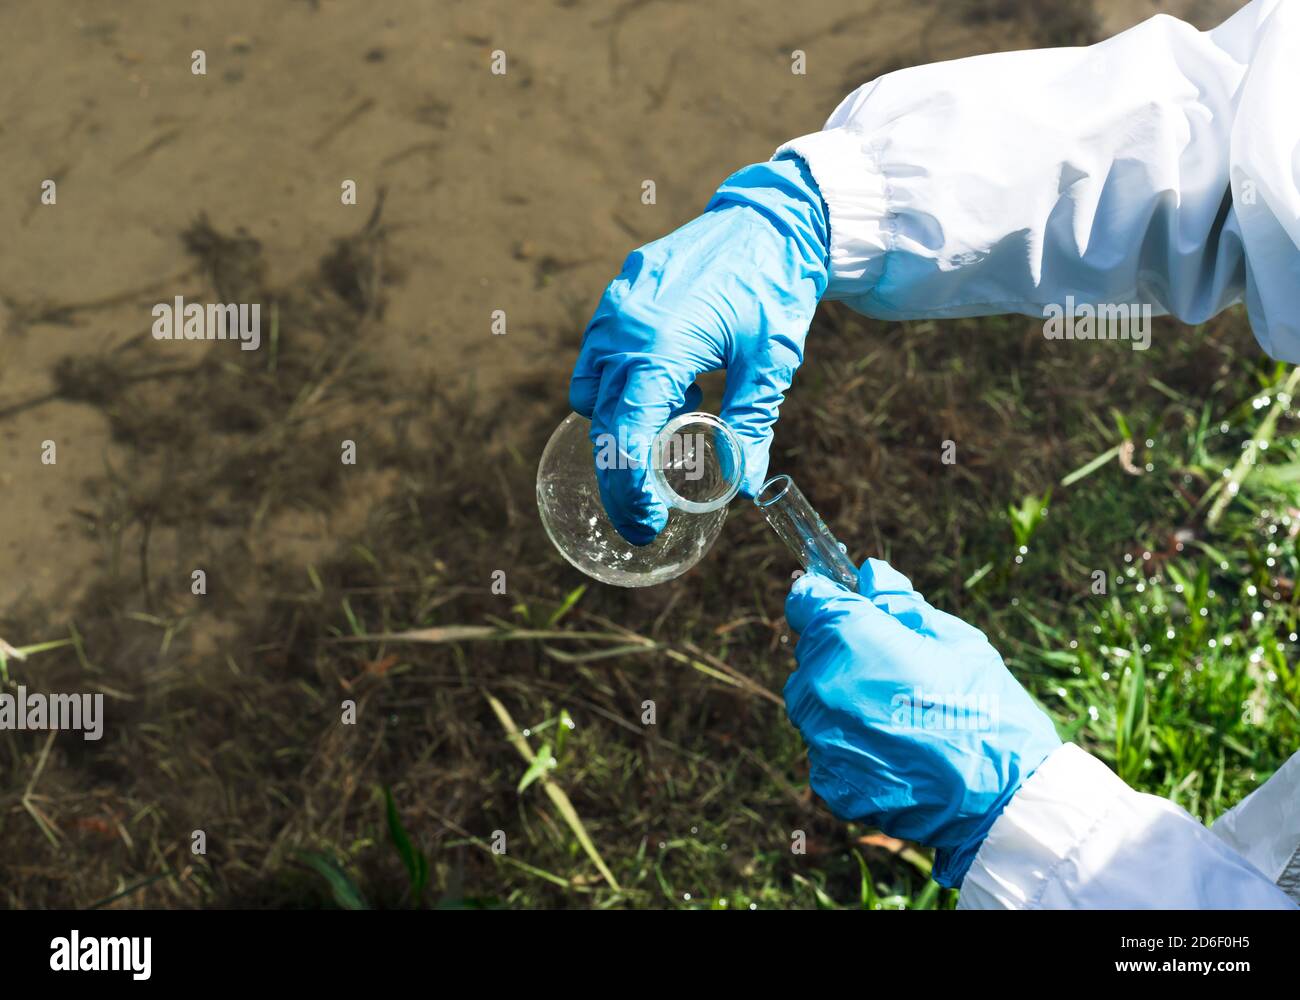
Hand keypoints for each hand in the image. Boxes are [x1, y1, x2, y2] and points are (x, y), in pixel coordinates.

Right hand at [568, 155, 828, 544]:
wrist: (774, 219)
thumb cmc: (776, 287)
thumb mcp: (772, 363)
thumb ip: (751, 424)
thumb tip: (744, 484)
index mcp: (661, 343)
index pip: (627, 433)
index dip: (631, 487)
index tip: (646, 522)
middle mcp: (625, 325)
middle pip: (603, 421)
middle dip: (620, 473)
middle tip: (644, 515)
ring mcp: (616, 307)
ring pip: (595, 390)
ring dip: (622, 424)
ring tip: (678, 427)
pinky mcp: (620, 296)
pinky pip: (600, 357)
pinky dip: (622, 386)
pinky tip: (672, 388)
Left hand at [784, 559, 1061, 886]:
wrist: (1004, 797)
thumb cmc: (985, 706)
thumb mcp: (952, 639)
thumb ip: (900, 604)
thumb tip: (870, 574)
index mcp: (848, 638)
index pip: (806, 601)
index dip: (826, 600)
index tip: (845, 605)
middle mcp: (821, 685)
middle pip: (812, 654)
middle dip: (843, 653)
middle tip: (895, 671)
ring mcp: (820, 737)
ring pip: (815, 703)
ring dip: (844, 700)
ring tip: (900, 715)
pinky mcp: (830, 780)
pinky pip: (826, 748)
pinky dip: (851, 745)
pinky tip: (896, 751)